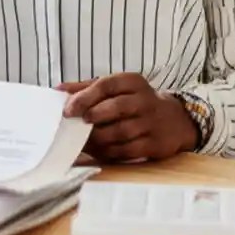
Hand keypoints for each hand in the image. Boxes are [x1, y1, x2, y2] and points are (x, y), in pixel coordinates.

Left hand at [57, 73, 197, 162]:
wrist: (176, 120)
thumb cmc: (136, 102)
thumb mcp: (116, 89)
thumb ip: (87, 88)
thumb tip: (58, 90)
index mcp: (132, 82)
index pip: (107, 85)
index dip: (85, 97)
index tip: (68, 110)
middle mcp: (145, 99)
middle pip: (116, 107)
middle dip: (93, 117)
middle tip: (79, 125)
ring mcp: (153, 122)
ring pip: (121, 131)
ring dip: (99, 138)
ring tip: (86, 141)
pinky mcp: (156, 144)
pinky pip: (128, 150)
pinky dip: (110, 152)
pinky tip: (100, 150)